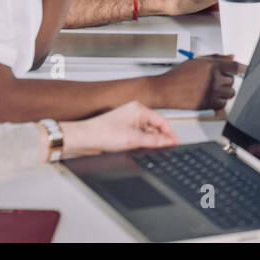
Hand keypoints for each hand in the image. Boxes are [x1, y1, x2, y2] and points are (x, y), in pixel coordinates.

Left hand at [59, 101, 178, 157]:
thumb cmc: (102, 133)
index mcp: (138, 109)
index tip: (175, 142)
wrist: (84, 139)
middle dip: (161, 137)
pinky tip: (141, 149)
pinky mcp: (122, 131)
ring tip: (152, 150)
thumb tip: (168, 141)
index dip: (170, 132)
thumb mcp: (133, 139)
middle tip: (166, 148)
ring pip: (147, 132)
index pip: (162, 120)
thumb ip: (154, 140)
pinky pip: (138, 136)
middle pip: (155, 126)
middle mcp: (134, 113)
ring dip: (151, 141)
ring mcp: (128, 122)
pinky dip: (142, 143)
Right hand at [148, 55, 237, 110]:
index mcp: (212, 66)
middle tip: (216, 80)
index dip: (242, 69)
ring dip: (225, 91)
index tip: (244, 71)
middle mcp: (214, 79)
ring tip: (214, 88)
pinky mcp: (208, 103)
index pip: (236, 67)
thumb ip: (216, 57)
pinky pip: (223, 104)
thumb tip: (231, 56)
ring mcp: (212, 92)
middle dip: (226, 80)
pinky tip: (212, 96)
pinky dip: (220, 101)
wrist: (166, 89)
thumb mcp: (197, 60)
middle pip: (233, 80)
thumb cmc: (178, 75)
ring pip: (230, 93)